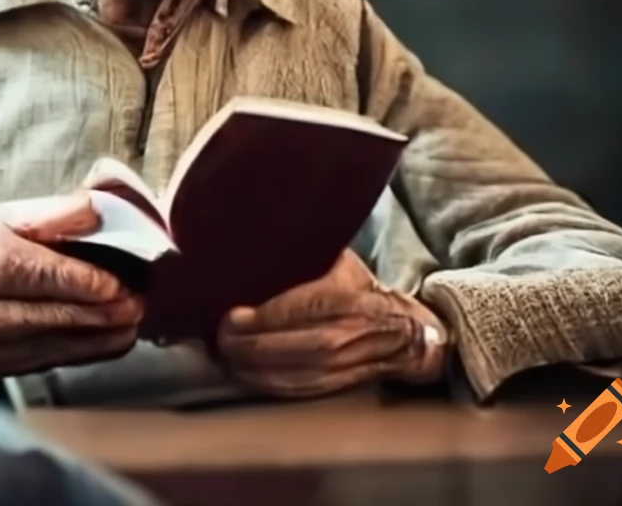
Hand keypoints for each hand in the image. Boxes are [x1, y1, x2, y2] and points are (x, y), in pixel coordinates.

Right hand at [0, 192, 142, 378]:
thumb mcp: (18, 217)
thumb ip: (59, 213)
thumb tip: (96, 211)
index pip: (41, 275)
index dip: (82, 282)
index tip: (116, 286)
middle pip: (54, 315)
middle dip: (101, 311)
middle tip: (137, 304)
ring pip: (59, 344)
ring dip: (103, 334)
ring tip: (133, 320)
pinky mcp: (1, 370)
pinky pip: (57, 362)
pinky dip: (91, 350)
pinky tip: (116, 337)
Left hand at [216, 248, 448, 398]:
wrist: (401, 333)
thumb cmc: (359, 289)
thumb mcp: (339, 261)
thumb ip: (307, 251)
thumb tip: (263, 231)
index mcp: (340, 298)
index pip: (294, 311)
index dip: (260, 318)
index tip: (231, 314)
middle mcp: (339, 335)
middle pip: (285, 347)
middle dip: (246, 344)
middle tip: (219, 336)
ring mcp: (336, 366)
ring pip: (286, 373)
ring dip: (249, 368)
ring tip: (223, 354)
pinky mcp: (331, 386)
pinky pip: (292, 390)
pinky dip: (264, 385)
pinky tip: (243, 374)